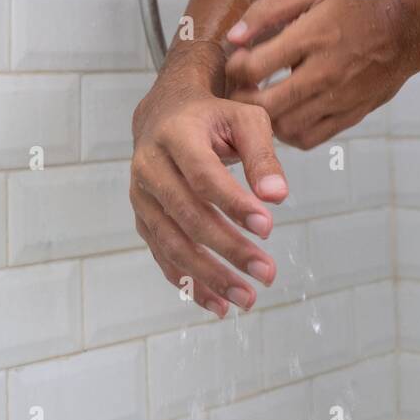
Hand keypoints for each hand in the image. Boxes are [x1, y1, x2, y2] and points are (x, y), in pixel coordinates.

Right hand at [130, 50, 288, 317]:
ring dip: (210, 276)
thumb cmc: (213, 118)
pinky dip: (190, 283)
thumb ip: (263, 155)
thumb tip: (277, 196)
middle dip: (229, 249)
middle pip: (188, 216)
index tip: (268, 228)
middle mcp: (150, 167)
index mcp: (175, 136)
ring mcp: (141, 197)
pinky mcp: (143, 220)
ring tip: (247, 298)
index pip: (203, 177)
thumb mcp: (245, 120)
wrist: (165, 116)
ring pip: (172, 244)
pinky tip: (219, 304)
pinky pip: (164, 257)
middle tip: (267, 272)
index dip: (234, 205)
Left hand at [223, 0, 415, 148]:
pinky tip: (287, 114)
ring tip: (264, 102)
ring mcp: (338, 98)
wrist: (404, 31)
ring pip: (285, 128)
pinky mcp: (349, 116)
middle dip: (243, 99)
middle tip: (242, 89)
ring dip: (265, 119)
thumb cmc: (353, 11)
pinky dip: (289, 133)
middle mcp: (324, 72)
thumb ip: (266, 12)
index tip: (240, 61)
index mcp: (311, 37)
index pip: (254, 66)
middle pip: (265, 104)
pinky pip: (309, 139)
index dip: (235, 67)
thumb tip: (233, 38)